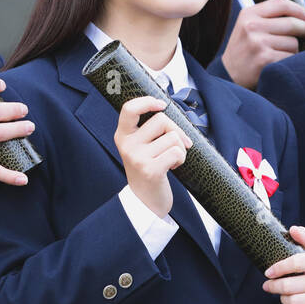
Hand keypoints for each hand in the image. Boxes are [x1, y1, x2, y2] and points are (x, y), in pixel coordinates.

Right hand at [114, 96, 190, 217]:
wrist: (144, 201)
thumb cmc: (148, 168)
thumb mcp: (141, 146)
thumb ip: (149, 129)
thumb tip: (169, 109)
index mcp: (122, 135)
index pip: (129, 109)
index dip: (147, 101)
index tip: (161, 104)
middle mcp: (127, 145)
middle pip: (161, 120)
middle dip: (176, 130)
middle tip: (177, 143)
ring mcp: (137, 157)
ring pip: (173, 137)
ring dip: (180, 148)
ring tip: (171, 159)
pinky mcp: (150, 170)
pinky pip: (177, 152)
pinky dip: (181, 159)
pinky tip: (172, 167)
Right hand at [222, 0, 304, 88]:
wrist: (226, 76)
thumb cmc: (244, 51)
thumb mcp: (248, 27)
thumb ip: (269, 18)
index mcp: (249, 14)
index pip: (282, 4)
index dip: (301, 10)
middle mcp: (252, 26)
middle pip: (292, 23)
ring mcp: (258, 43)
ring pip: (293, 43)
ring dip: (295, 51)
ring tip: (280, 56)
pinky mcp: (264, 60)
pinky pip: (290, 57)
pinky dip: (291, 62)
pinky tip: (281, 65)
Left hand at [262, 225, 304, 303]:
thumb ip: (304, 238)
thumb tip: (293, 229)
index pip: (295, 263)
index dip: (278, 268)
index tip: (267, 272)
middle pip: (290, 286)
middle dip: (274, 286)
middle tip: (268, 286)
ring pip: (293, 302)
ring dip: (283, 299)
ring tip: (283, 295)